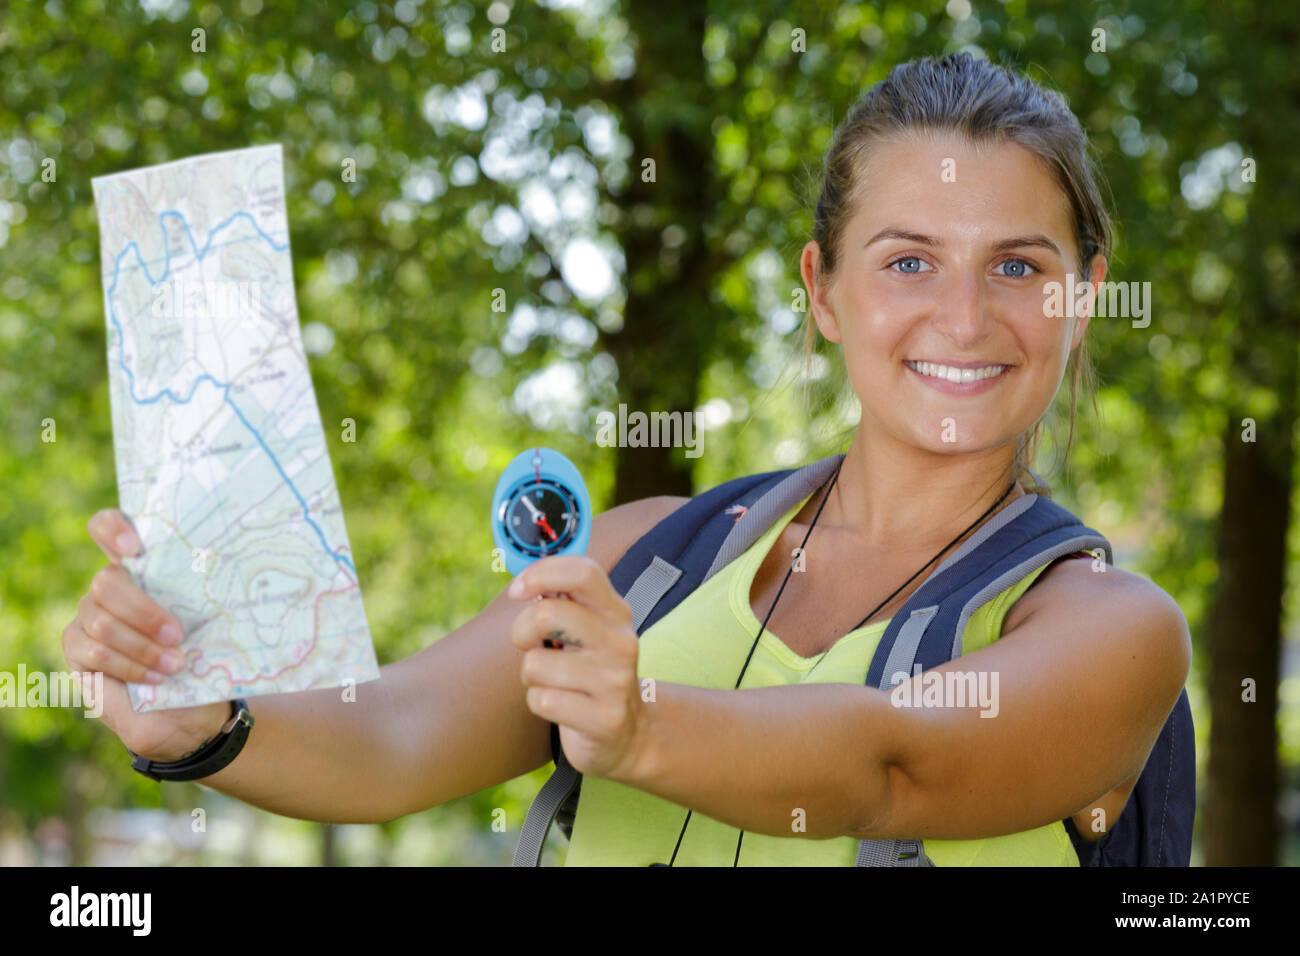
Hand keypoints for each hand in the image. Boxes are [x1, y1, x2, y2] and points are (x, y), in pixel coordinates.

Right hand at [61, 509, 229, 761]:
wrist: (192, 707)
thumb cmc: (205, 656)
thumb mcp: (212, 626)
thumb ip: (201, 603)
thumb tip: (221, 583)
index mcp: (142, 567)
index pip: (108, 527)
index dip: (113, 529)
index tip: (135, 549)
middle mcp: (110, 587)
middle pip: (107, 582)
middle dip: (143, 611)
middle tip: (177, 635)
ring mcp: (89, 616)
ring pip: (100, 620)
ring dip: (141, 646)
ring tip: (174, 664)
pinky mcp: (77, 649)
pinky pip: (93, 651)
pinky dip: (128, 665)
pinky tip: (154, 677)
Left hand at [508, 555, 648, 780]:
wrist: (629, 732)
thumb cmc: (591, 671)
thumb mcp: (589, 629)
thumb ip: (563, 602)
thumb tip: (526, 583)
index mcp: (615, 611)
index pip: (582, 572)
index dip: (541, 574)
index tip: (519, 591)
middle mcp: (621, 641)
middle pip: (546, 614)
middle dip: (521, 631)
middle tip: (530, 644)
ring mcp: (615, 681)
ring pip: (536, 664)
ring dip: (531, 674)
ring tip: (552, 680)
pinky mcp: (604, 719)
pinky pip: (541, 700)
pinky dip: (538, 702)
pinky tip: (560, 704)